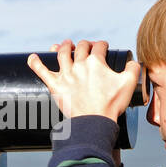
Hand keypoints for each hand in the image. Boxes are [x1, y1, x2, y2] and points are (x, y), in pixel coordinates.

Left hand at [27, 39, 141, 121]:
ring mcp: (65, 74)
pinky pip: (42, 71)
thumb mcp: (129, 84)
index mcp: (96, 62)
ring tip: (64, 45)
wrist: (94, 121)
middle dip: (85, 44)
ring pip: (61, 54)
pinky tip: (32, 57)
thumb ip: (133, 69)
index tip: (104, 47)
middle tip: (87, 47)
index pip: (99, 47)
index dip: (102, 45)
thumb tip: (133, 62)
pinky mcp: (55, 85)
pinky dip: (36, 63)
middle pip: (80, 47)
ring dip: (63, 47)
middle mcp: (79, 65)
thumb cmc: (111, 104)